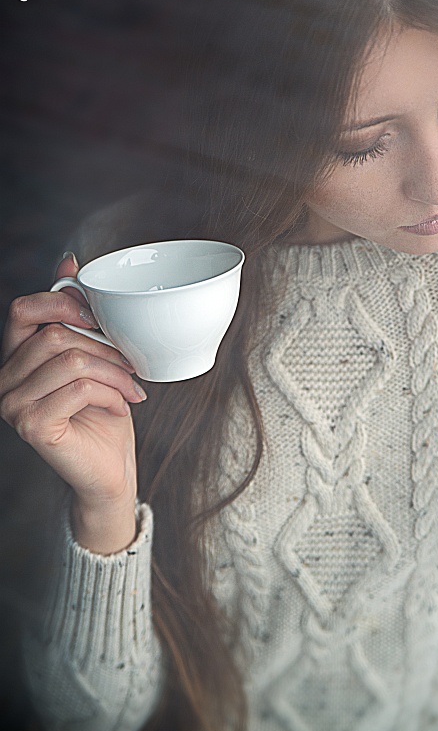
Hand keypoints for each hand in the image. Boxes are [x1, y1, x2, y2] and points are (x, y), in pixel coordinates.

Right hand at [0, 253, 146, 552]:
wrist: (110, 469)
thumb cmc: (103, 413)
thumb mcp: (94, 356)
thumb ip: (77, 315)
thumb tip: (69, 260)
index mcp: (15, 358)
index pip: (21, 309)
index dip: (60, 302)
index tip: (96, 315)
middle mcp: (4, 380)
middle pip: (54, 334)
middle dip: (104, 346)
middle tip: (131, 364)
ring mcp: (12, 405)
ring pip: (71, 360)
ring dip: (114, 372)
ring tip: (132, 387)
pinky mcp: (32, 426)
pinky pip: (78, 388)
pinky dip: (111, 394)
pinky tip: (122, 406)